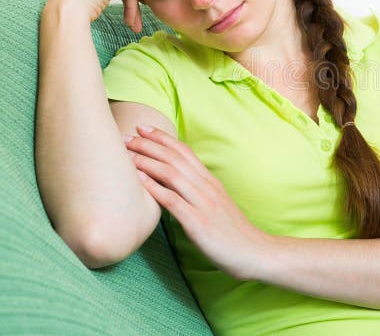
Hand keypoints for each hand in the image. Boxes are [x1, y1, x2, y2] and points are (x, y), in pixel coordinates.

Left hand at [124, 126, 267, 278]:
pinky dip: (155, 188)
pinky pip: (174, 201)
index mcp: (210, 181)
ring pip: (172, 174)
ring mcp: (203, 203)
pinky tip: (139, 182)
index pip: (184, 151)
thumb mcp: (215, 204)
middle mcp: (206, 187)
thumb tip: (174, 186)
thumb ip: (197, 192)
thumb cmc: (232, 232)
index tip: (142, 127)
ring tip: (126, 155)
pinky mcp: (198, 223)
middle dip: (148, 145)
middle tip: (125, 137)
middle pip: (174, 158)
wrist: (253, 251)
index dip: (162, 137)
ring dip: (147, 162)